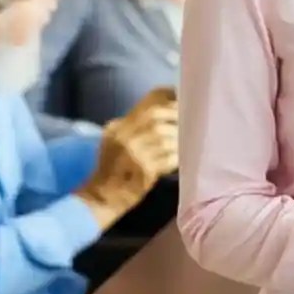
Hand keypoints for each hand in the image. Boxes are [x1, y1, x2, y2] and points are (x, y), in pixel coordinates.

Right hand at [76, 91, 177, 229]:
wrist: (102, 197)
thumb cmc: (113, 168)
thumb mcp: (115, 141)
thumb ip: (135, 125)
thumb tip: (169, 109)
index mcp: (118, 127)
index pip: (147, 102)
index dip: (168, 96)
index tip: (182, 98)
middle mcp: (123, 137)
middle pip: (156, 116)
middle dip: (176, 115)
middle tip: (191, 120)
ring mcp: (133, 154)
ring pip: (164, 137)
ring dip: (179, 139)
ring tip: (187, 142)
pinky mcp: (144, 171)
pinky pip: (168, 158)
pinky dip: (177, 157)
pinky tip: (180, 159)